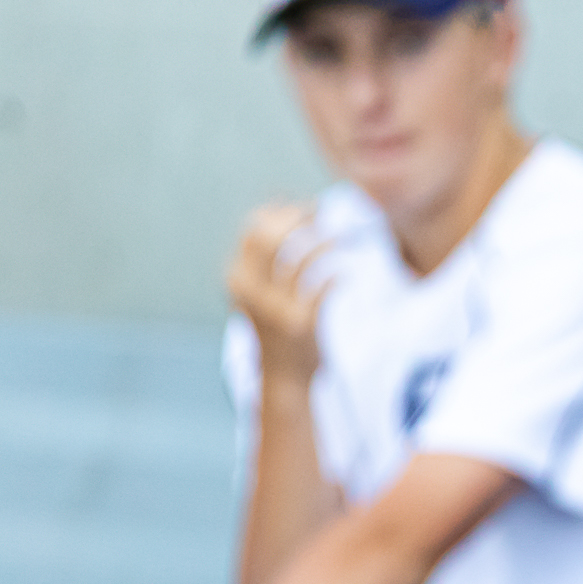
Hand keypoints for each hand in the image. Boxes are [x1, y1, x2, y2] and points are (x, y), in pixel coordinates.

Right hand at [225, 203, 331, 389]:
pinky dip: (338, 274)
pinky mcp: (302, 324)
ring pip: (301, 258)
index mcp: (237, 279)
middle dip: (299, 217)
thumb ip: (262, 258)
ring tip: (341, 236)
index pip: (253, 230)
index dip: (279, 211)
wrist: (285, 378)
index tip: (301, 206)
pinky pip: (324, 286)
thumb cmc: (275, 329)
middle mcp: (251, 292)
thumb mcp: (256, 293)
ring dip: (325, 240)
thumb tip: (279, 206)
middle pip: (273, 238)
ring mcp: (276, 309)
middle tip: (321, 212)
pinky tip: (345, 274)